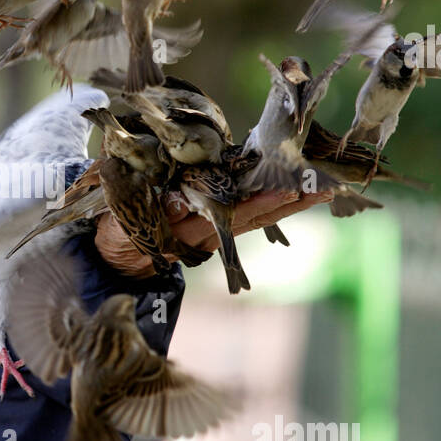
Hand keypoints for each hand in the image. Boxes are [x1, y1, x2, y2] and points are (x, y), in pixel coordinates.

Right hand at [95, 188, 334, 277]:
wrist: (116, 253)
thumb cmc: (117, 231)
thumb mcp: (124, 223)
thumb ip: (148, 212)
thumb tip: (178, 203)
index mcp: (189, 229)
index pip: (231, 213)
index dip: (259, 200)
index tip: (285, 189)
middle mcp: (209, 230)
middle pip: (256, 214)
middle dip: (289, 199)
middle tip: (323, 187)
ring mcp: (214, 227)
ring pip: (259, 215)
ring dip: (291, 201)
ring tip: (324, 188)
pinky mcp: (214, 221)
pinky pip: (250, 212)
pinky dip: (274, 200)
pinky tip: (296, 189)